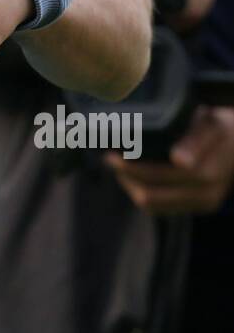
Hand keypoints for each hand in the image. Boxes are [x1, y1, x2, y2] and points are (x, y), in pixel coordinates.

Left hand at [103, 106, 233, 214]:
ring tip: (118, 166)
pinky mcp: (200, 207)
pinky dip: (144, 193)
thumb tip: (179, 160)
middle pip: (150, 196)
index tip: (111, 154)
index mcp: (207, 172)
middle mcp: (206, 193)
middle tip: (109, 158)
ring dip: (132, 187)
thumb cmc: (222, 128)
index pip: (157, 177)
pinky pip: (162, 208)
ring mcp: (203, 203)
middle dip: (125, 177)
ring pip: (153, 205)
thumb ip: (195, 141)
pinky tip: (134, 176)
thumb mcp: (212, 124)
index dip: (130, 168)